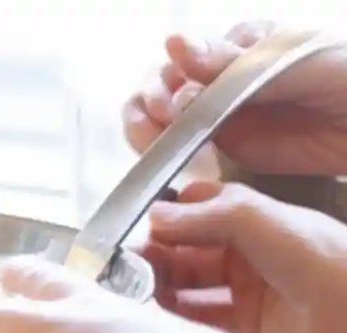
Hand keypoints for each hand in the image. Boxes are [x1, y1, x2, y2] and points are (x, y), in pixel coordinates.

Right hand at [124, 19, 346, 174]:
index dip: (178, 69)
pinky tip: (159, 154)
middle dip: (157, 98)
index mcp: (241, 43)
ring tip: (155, 138)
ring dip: (143, 122)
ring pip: (157, 113)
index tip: (184, 86)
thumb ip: (233, 61)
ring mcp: (219, 113)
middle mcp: (222, 75)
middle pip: (163, 81)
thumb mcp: (291, 61)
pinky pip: (175, 147)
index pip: (189, 50)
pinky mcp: (222, 148)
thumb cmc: (343, 79)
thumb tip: (172, 45)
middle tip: (171, 117)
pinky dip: (155, 149)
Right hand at [145, 180, 346, 332]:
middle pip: (185, 254)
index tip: (136, 229)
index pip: (200, 211)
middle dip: (152, 258)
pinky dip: (169, 327)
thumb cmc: (337, 273)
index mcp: (262, 225)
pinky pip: (195, 331)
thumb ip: (215, 215)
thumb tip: (155, 215)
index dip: (167, 217)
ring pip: (185, 293)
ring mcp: (247, 303)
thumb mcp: (276, 225)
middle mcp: (252, 261)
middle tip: (123, 268)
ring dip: (155, 293)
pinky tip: (150, 323)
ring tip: (128, 296)